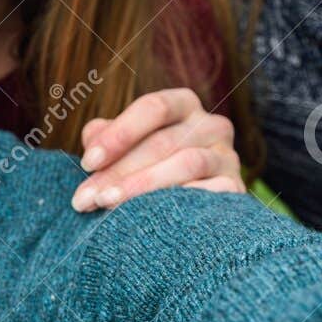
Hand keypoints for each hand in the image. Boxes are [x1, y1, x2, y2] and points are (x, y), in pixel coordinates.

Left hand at [72, 88, 243, 210]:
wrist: (191, 210)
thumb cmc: (147, 165)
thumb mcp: (125, 145)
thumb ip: (105, 137)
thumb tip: (93, 141)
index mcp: (183, 104)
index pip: (154, 107)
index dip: (119, 133)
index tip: (87, 162)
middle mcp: (212, 124)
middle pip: (163, 142)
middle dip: (118, 171)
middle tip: (85, 198)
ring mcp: (228, 156)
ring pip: (187, 163)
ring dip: (142, 186)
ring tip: (106, 204)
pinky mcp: (236, 188)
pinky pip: (210, 192)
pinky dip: (178, 202)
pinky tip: (150, 216)